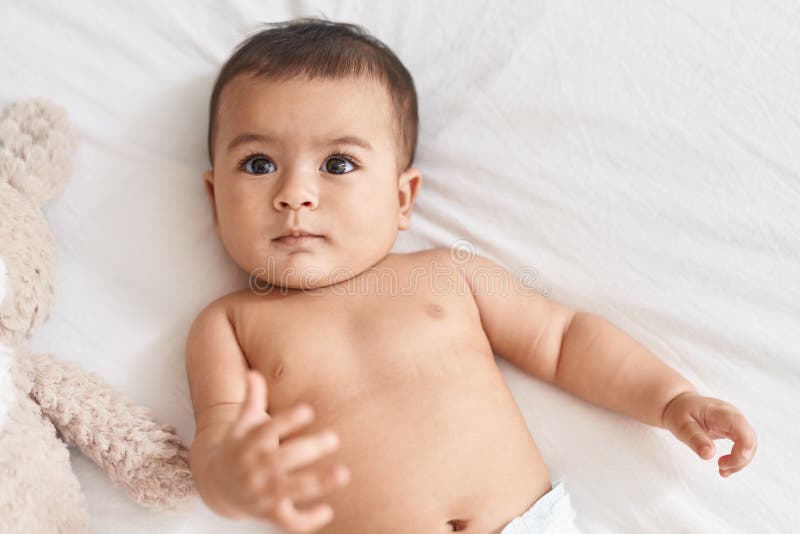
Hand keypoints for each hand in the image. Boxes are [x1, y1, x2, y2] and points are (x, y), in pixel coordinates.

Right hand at [208, 370, 350, 531]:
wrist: (216, 486)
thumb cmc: (239, 447)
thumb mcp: (242, 424)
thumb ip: (251, 400)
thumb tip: (254, 374)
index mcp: (248, 444)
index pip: (267, 431)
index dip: (287, 421)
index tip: (308, 410)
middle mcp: (254, 469)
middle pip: (283, 459)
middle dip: (309, 449)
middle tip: (334, 437)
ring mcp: (261, 493)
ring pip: (290, 490)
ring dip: (317, 483)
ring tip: (343, 473)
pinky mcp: (268, 513)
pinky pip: (288, 522)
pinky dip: (307, 521)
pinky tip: (327, 512)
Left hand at [661, 391, 756, 477]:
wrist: (681, 404)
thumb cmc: (681, 412)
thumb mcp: (681, 426)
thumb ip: (695, 439)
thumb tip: (709, 455)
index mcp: (720, 412)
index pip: (740, 427)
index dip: (743, 446)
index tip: (729, 462)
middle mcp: (733, 415)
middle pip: (749, 439)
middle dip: (740, 459)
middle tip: (721, 468)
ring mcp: (736, 423)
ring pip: (749, 445)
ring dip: (739, 462)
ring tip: (722, 471)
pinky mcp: (735, 430)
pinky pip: (744, 446)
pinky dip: (737, 459)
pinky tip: (725, 468)